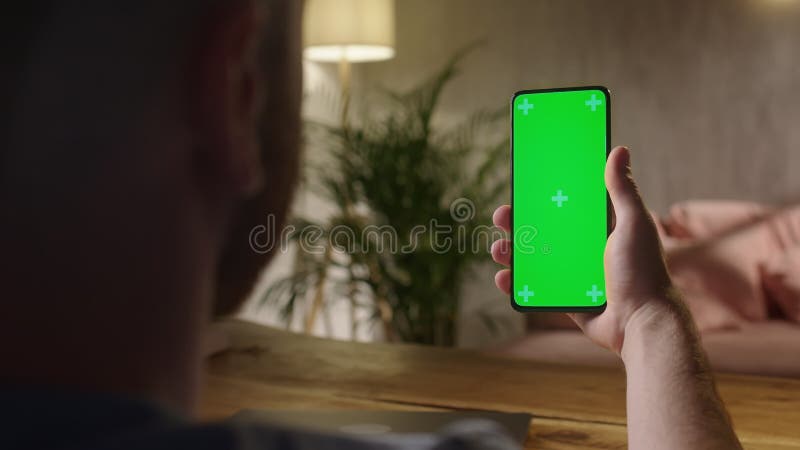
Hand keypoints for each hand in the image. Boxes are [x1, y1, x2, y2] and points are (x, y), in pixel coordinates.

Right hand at [491, 146, 683, 354]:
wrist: (641, 324)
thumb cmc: (643, 272)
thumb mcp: (633, 224)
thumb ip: (622, 190)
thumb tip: (619, 150)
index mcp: (602, 226)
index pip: (569, 203)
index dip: (546, 192)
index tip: (525, 181)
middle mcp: (585, 247)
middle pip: (545, 228)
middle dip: (520, 221)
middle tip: (503, 215)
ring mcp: (573, 273)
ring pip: (535, 256)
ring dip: (512, 250)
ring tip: (499, 248)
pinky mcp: (565, 297)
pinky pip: (535, 286)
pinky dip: (516, 281)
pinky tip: (503, 276)